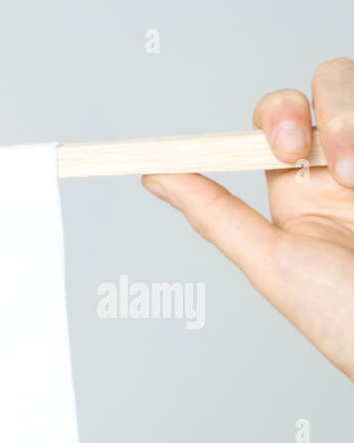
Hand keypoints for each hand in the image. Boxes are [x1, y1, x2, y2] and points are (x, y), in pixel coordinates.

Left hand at [142, 57, 353, 380]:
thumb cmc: (338, 313)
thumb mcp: (268, 262)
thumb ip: (214, 212)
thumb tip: (154, 175)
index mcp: (298, 188)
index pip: (275, 121)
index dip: (275, 117)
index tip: (280, 150)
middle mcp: (343, 161)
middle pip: (324, 86)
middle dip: (318, 113)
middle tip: (315, 161)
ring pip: (351, 84)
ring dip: (349, 121)